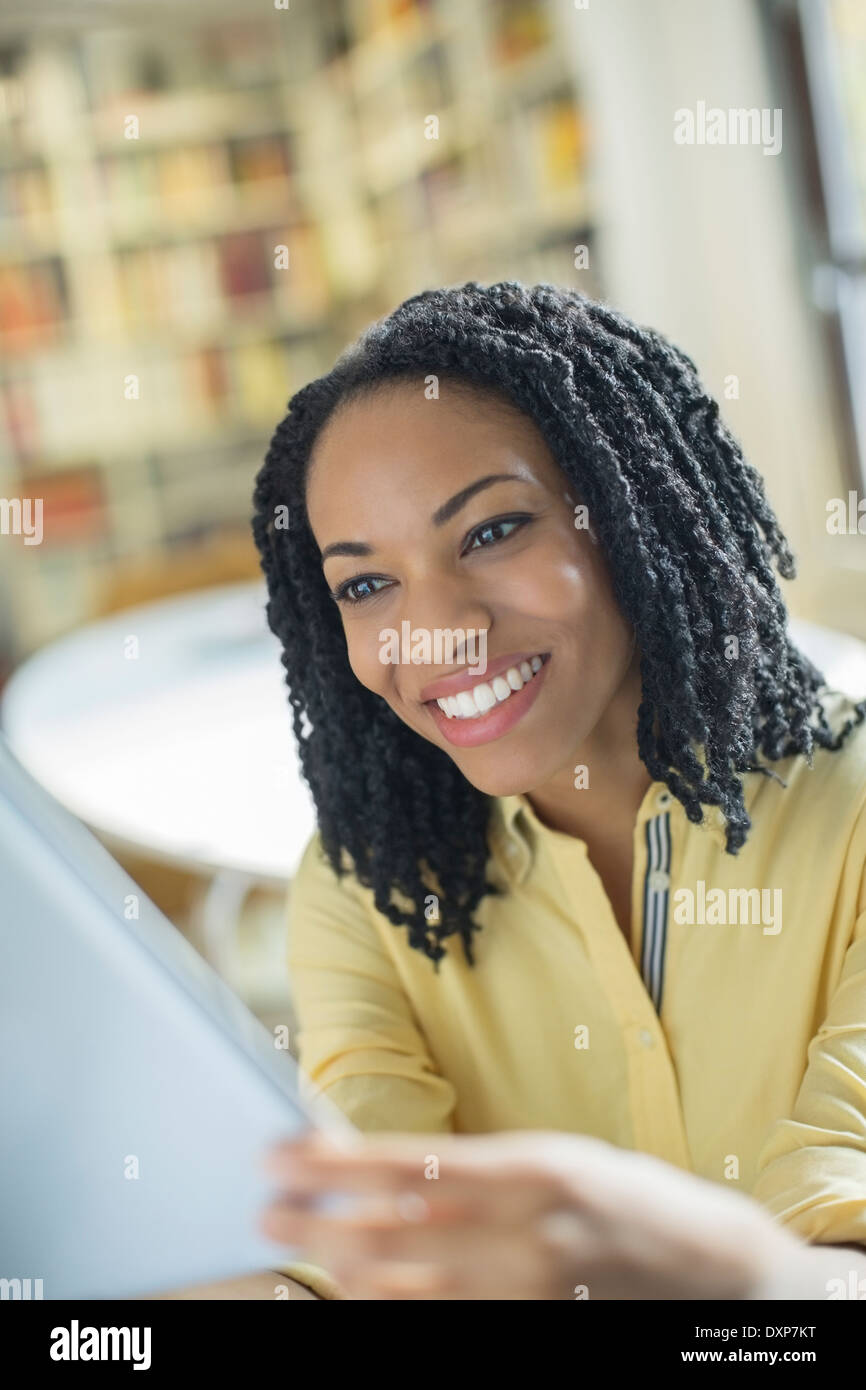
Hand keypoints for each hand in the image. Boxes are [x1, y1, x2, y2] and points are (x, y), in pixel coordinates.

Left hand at [257, 1128, 798, 1299]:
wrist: (713, 1275)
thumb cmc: (630, 1200)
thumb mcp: (558, 1158)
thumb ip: (478, 1167)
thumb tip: (388, 1167)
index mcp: (529, 1168)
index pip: (404, 1164)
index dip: (331, 1162)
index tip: (278, 1153)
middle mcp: (522, 1231)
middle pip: (388, 1231)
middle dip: (314, 1219)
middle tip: (265, 1207)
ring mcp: (525, 1291)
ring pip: (403, 1287)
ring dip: (337, 1266)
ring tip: (297, 1246)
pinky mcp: (528, 1328)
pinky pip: (440, 1324)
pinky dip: (389, 1307)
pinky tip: (357, 1293)